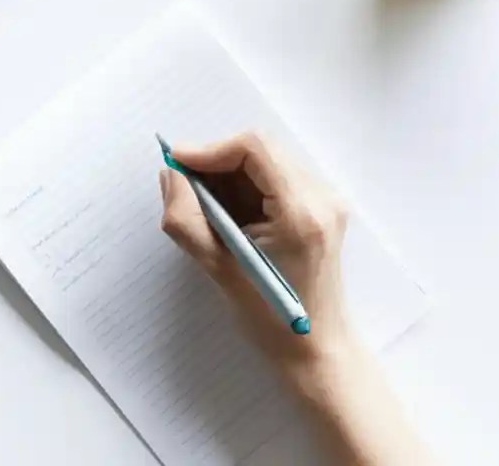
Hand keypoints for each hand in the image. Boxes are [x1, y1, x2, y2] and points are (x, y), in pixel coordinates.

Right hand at [158, 132, 355, 376]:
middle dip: (218, 162)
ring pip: (268, 161)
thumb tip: (171, 176)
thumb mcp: (217, 269)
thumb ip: (185, 218)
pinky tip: (230, 213)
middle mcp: (322, 196)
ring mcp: (327, 201)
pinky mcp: (323, 209)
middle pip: (262, 151)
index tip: (176, 164)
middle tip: (185, 185)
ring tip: (206, 205)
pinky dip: (247, 186)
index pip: (255, 149)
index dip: (210, 150)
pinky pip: (278, 178)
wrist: (316, 349)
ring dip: (231, 174)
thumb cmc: (269, 320)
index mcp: (301, 211)